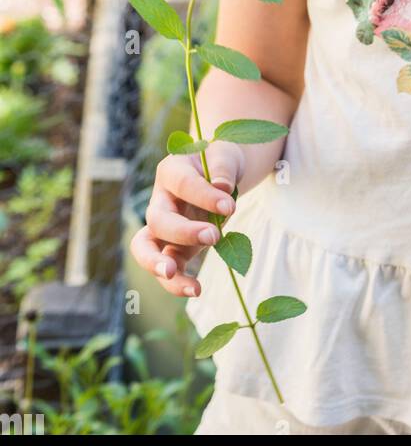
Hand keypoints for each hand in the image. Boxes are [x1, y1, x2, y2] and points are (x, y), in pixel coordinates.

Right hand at [129, 141, 244, 296]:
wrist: (223, 175)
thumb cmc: (222, 162)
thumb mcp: (226, 155)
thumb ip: (223, 168)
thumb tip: (222, 187)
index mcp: (171, 171)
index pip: (182, 183)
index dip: (204, 195)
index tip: (229, 206)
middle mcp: (161, 200)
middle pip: (157, 219)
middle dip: (182, 231)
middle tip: (213, 235)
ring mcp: (164, 227)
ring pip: (146, 248)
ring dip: (159, 265)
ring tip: (178, 278)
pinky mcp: (174, 248)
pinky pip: (169, 268)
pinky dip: (178, 283)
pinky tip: (196, 290)